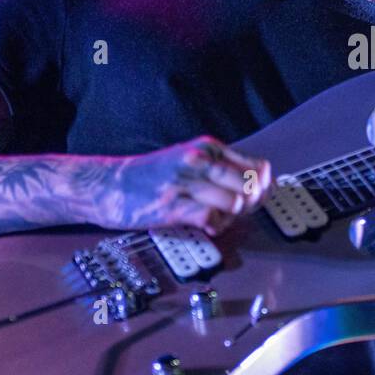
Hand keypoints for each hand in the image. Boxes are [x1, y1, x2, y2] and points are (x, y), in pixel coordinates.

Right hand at [100, 135, 271, 235]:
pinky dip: (214, 226)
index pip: (258, 167)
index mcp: (208, 148)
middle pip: (251, 186)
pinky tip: (203, 224)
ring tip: (214, 217)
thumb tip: (264, 189)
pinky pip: (211, 218)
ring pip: (235, 202)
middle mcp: (199, 160)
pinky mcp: (172, 206)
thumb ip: (224, 171)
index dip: (264, 188)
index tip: (256, 199)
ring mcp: (185, 182)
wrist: (109, 185)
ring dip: (231, 218)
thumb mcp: (192, 161)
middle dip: (250, 205)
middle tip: (233, 212)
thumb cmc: (155, 176)